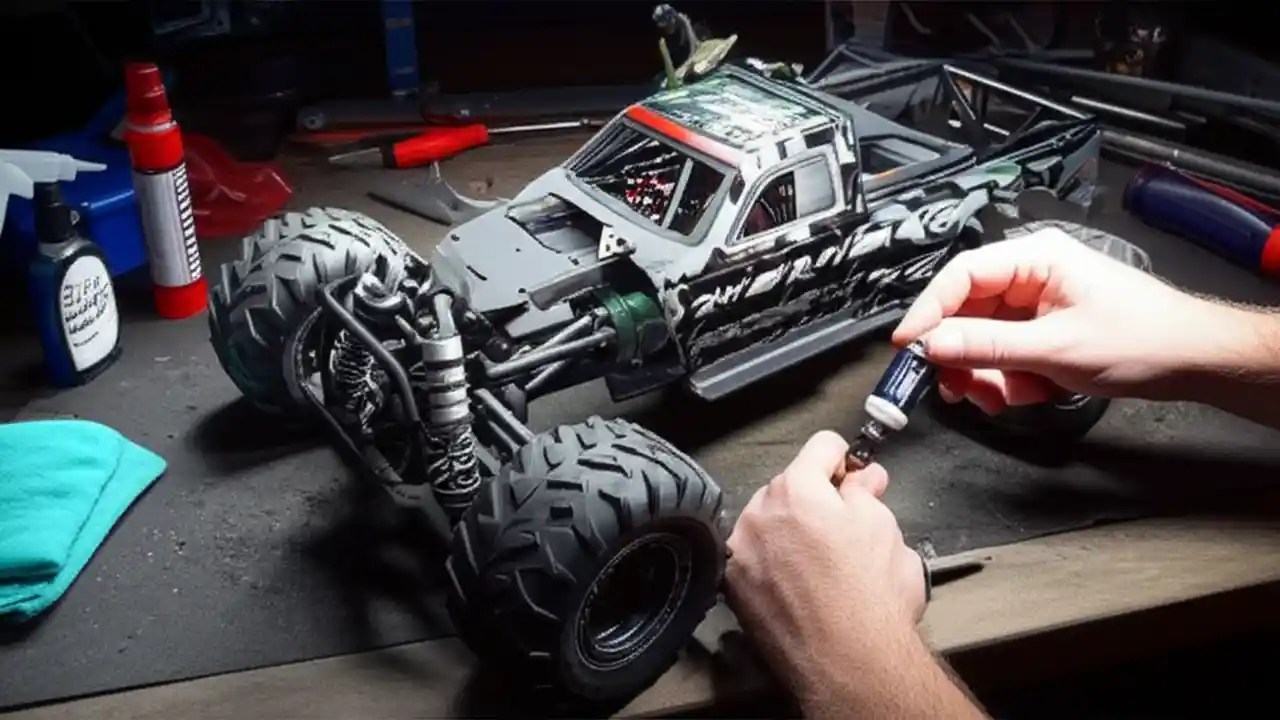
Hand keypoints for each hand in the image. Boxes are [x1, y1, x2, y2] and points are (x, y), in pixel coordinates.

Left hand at [725, 431, 925, 697]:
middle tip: (842, 529)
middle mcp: (758, 512)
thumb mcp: (885, 530)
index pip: (821, 446)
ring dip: (788, 528)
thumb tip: (863, 477)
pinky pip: (753, 554)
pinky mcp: (732, 584)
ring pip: (767, 520)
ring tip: (818, 563)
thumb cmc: (873, 595)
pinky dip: (771, 559)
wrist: (847, 663)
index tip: (857, 480)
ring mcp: (740, 549)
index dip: (846, 460)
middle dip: (815, 498)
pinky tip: (796, 583)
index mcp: (797, 489)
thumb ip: (866, 494)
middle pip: (789, 484)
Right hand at [892, 227, 1217, 413]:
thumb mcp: (1056, 347)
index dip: (928, 311)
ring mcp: (1035, 307)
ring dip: (984, 376)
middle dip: (960, 356)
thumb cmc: (1144, 338)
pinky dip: (1005, 381)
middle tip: (955, 387)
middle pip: (965, 313)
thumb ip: (988, 346)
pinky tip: (1025, 394)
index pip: (961, 276)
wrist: (1193, 361)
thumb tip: (934, 344)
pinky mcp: (1041, 333)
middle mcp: (1030, 276)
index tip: (909, 346)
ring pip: (980, 341)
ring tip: (1001, 397)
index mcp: (1035, 258)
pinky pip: (1002, 357)